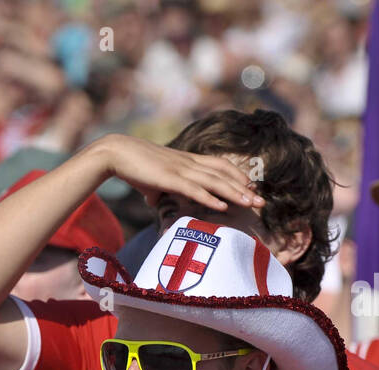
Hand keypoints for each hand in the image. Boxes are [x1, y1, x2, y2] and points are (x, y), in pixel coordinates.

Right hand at [94, 133, 262, 211]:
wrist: (116, 153)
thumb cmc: (133, 166)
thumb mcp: (150, 180)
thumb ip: (157, 191)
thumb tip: (154, 202)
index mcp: (187, 161)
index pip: (220, 166)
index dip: (237, 176)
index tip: (251, 188)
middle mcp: (189, 163)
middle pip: (224, 174)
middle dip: (244, 189)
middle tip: (262, 202)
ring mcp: (181, 170)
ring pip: (215, 182)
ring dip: (235, 194)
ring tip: (251, 205)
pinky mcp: (170, 179)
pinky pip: (195, 190)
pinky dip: (211, 198)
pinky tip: (223, 206)